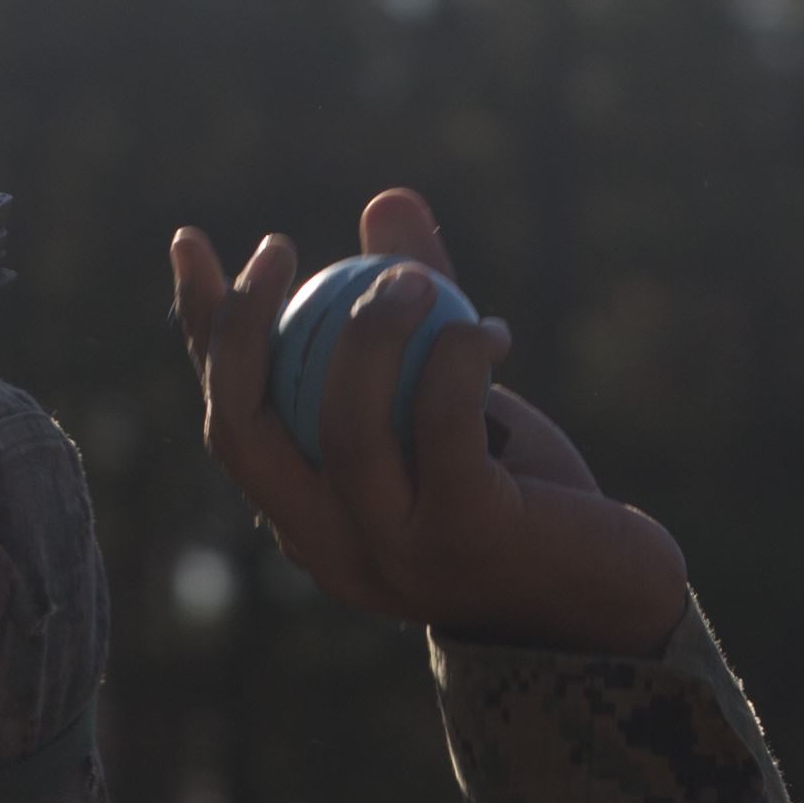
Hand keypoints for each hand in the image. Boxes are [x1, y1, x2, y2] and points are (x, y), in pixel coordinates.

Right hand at [168, 189, 689, 655]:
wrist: (612, 600)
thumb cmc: (525, 496)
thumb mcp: (450, 397)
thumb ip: (413, 310)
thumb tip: (384, 202)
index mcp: (307, 522)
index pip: (231, 420)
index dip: (201, 330)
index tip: (190, 244)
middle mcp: (330, 550)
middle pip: (242, 435)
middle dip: (240, 330)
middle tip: (277, 247)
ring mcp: (394, 554)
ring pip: (343, 430)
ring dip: (370, 332)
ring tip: (412, 279)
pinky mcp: (466, 539)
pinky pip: (441, 429)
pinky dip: (455, 362)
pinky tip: (487, 332)